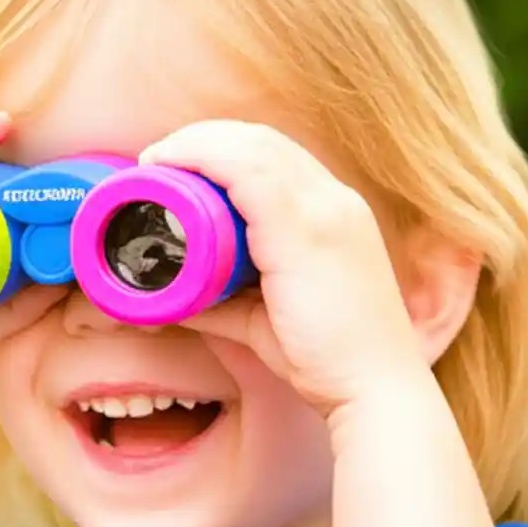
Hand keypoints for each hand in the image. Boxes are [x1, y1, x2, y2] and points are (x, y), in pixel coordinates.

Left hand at [139, 120, 427, 417]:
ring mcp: (324, 211)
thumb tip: (173, 299)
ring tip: (155, 162)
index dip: (223, 148)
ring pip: (253, 147)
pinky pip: (250, 175)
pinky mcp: (306, 231)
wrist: (372, 388)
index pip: (276, 155)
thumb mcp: (262, 319)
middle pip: (261, 140)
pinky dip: (206, 160)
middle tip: (156, 160)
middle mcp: (333, 201)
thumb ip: (221, 303)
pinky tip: (172, 166)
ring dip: (197, 144)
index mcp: (332, 213)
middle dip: (203, 138)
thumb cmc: (325, 359)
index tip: (178, 163)